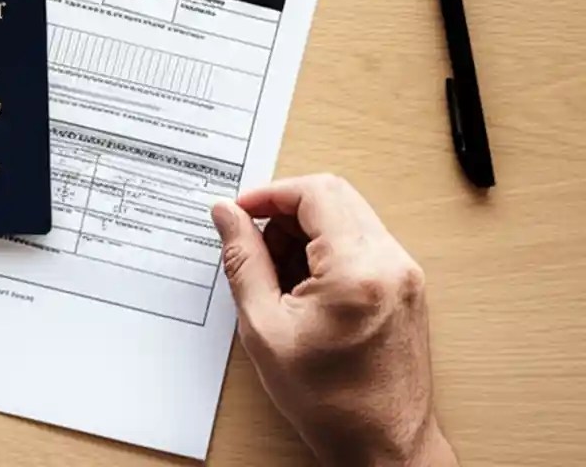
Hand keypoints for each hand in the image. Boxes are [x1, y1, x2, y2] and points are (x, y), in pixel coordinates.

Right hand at [212, 175, 457, 466]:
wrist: (382, 444)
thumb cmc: (330, 401)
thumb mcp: (265, 327)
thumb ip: (243, 261)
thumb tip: (228, 215)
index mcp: (359, 269)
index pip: (315, 192)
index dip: (269, 194)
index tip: (240, 212)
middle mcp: (391, 262)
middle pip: (333, 197)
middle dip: (284, 212)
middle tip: (254, 246)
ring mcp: (405, 273)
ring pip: (347, 217)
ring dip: (305, 231)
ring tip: (278, 277)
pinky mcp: (405, 285)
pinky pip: (361, 241)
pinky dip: (326, 250)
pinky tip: (302, 287)